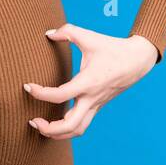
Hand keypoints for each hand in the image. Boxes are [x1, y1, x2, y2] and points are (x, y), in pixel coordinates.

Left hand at [27, 24, 158, 139]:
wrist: (138, 60)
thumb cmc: (113, 48)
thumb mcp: (90, 37)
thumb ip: (67, 31)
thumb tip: (48, 33)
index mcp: (88, 82)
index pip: (61, 95)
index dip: (40, 94)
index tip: (28, 87)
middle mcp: (92, 98)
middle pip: (70, 126)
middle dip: (48, 128)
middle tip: (32, 120)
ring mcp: (96, 105)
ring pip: (77, 130)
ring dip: (58, 133)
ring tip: (41, 127)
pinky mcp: (98, 106)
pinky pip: (82, 124)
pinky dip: (67, 128)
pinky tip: (55, 122)